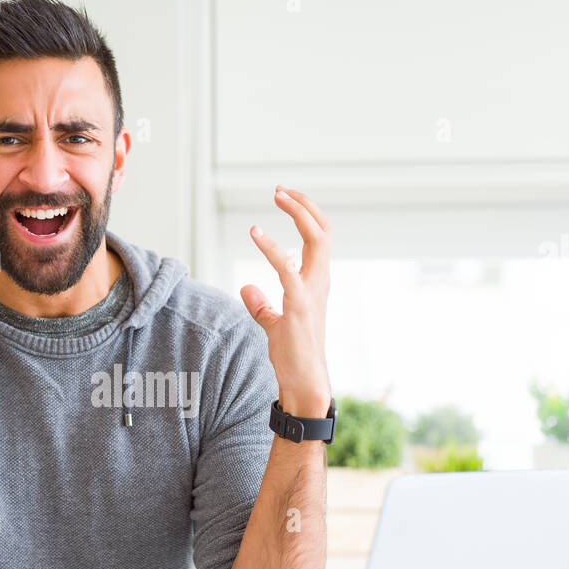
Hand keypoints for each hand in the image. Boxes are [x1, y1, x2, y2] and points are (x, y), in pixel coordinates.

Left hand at [240, 185, 332, 417]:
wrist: (304, 380)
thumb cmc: (292, 354)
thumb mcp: (274, 324)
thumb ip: (261, 306)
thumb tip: (246, 289)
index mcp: (316, 282)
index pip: (319, 237)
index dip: (305, 214)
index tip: (285, 197)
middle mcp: (319, 281)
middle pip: (322, 230)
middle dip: (304, 204)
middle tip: (280, 189)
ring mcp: (311, 291)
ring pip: (316, 239)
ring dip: (297, 213)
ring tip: (277, 195)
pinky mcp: (298, 304)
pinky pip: (287, 267)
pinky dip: (272, 246)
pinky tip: (255, 232)